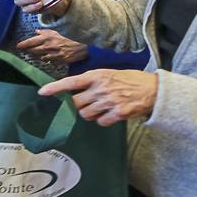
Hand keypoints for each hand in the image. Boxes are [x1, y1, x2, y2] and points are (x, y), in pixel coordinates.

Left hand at [15, 30, 88, 65]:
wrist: (83, 45)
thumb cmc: (70, 36)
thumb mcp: (57, 30)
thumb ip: (45, 32)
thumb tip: (36, 31)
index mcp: (47, 37)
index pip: (30, 42)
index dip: (22, 45)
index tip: (18, 46)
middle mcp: (48, 46)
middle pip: (32, 51)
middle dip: (28, 52)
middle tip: (26, 51)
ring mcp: (53, 55)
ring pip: (40, 58)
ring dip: (37, 56)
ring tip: (38, 54)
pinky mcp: (58, 61)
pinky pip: (49, 62)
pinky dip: (47, 60)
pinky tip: (48, 57)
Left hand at [38, 69, 158, 126]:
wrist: (153, 90)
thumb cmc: (131, 81)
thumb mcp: (110, 74)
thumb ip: (93, 83)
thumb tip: (75, 95)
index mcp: (98, 75)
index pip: (71, 82)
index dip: (55, 88)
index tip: (42, 92)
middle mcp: (101, 88)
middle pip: (77, 103)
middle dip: (80, 106)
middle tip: (91, 103)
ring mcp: (109, 101)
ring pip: (86, 114)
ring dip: (91, 114)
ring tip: (102, 108)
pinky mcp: (118, 113)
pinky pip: (100, 122)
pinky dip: (103, 121)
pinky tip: (112, 114)